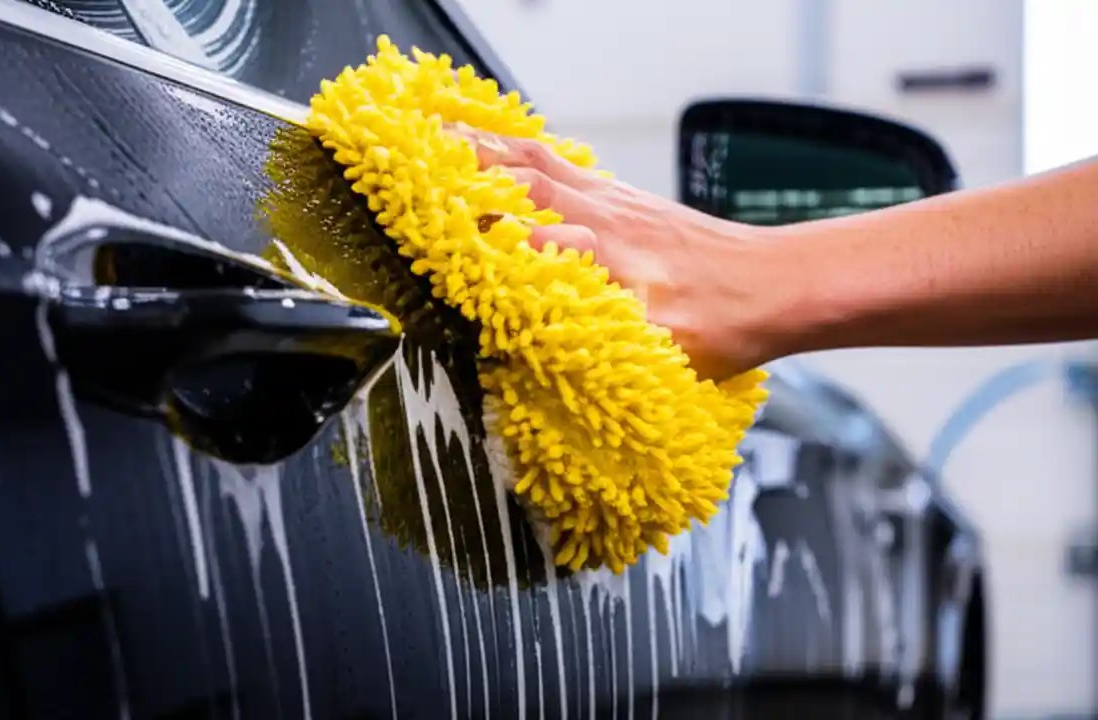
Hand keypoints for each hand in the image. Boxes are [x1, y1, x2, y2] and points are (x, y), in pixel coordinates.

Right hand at [452, 125, 779, 379]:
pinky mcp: (631, 201)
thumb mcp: (658, 345)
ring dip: (489, 145)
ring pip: (541, 160)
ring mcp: (617, 201)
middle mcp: (603, 214)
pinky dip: (530, 150)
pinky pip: (568, 163)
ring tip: (445, 130)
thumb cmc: (726, 321)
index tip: (423, 212)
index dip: (466, 216)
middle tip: (414, 146)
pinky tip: (517, 152)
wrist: (780, 287)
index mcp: (603, 249)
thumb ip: (593, 334)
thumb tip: (528, 329)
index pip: (518, 221)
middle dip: (463, 159)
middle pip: (520, 172)